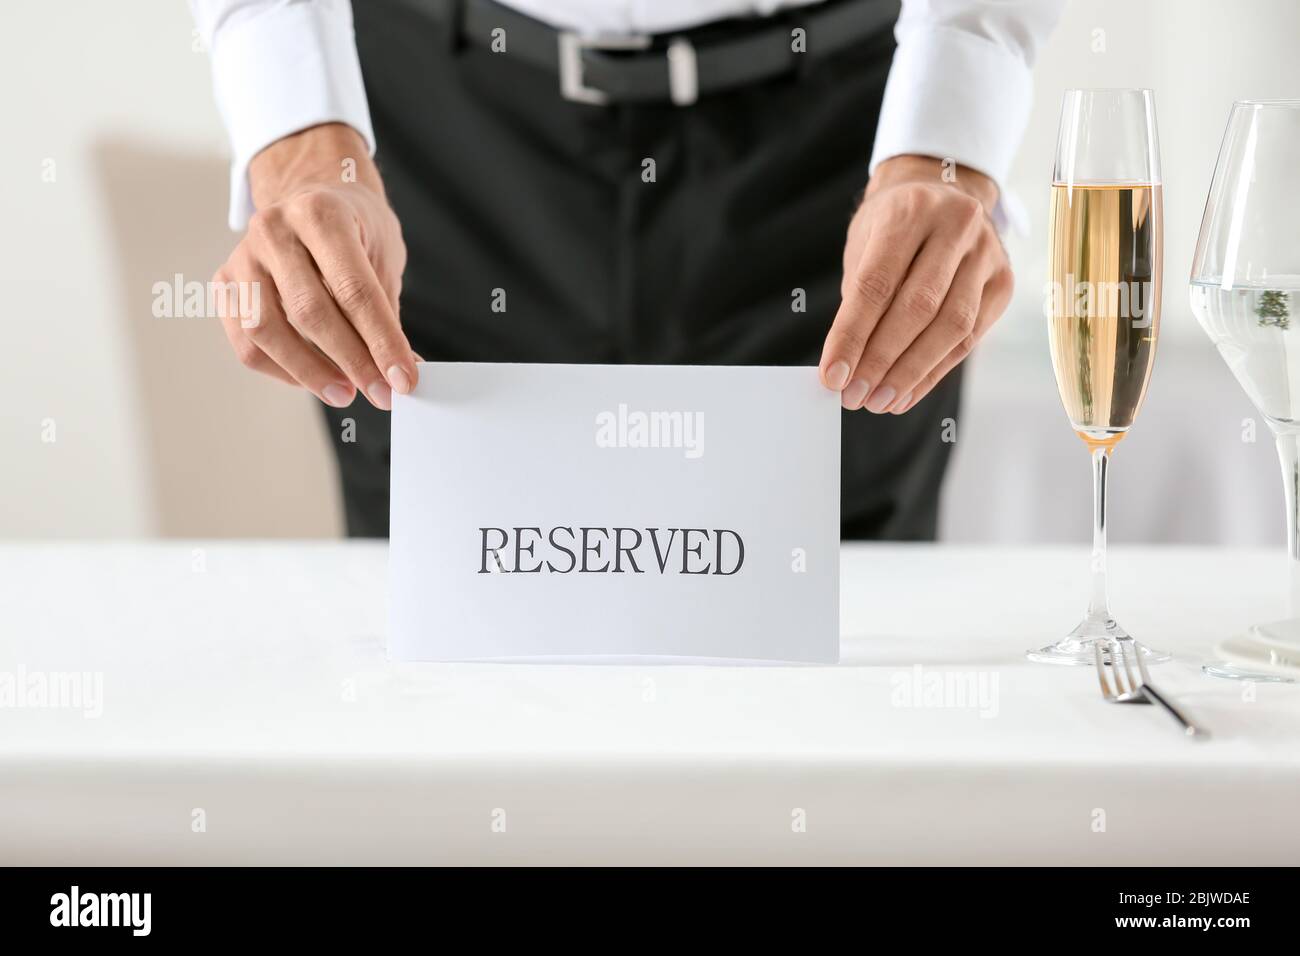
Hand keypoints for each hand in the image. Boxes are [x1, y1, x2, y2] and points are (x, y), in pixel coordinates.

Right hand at [213, 123, 415, 409]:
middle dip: (351, 362)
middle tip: (381, 394)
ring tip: (345, 393)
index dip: (381, 341)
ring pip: (266, 331)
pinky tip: (313, 378)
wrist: (310, 194)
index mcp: (321, 212)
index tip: (403, 380)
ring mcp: (242, 255)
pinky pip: (246, 342)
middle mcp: (273, 229)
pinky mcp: (224, 283)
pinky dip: (281, 370)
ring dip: (310, 372)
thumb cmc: (354, 227)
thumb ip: (387, 310)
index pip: (354, 290)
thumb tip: (400, 372)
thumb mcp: (383, 252)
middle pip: (310, 312)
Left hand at [819, 155, 1012, 413]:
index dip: (851, 336)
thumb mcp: (865, 243)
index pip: (876, 284)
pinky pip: (969, 338)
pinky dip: (934, 371)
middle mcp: (956, 227)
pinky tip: (907, 392)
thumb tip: (844, 367)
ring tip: (878, 401)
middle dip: (881, 361)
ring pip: (951, 327)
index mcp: (910, 211)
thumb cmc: (894, 224)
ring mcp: (987, 254)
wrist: (945, 190)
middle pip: (918, 308)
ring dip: (911, 373)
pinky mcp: (1003, 282)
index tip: (832, 375)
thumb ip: (857, 299)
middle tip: (854, 396)